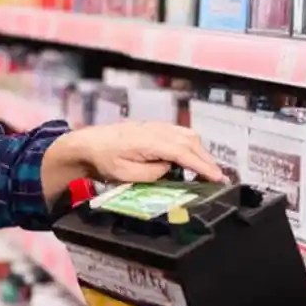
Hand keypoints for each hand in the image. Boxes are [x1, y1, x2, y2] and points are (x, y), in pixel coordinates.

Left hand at [47, 121, 225, 188]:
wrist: (88, 144)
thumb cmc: (103, 159)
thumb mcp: (125, 175)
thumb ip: (151, 173)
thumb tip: (170, 169)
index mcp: (148, 141)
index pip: (183, 152)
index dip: (202, 165)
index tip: (217, 177)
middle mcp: (155, 130)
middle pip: (190, 141)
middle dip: (206, 160)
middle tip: (217, 178)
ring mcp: (155, 126)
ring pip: (187, 135)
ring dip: (200, 152)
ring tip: (206, 171)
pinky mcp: (154, 128)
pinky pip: (179, 134)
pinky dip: (190, 145)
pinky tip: (191, 158)